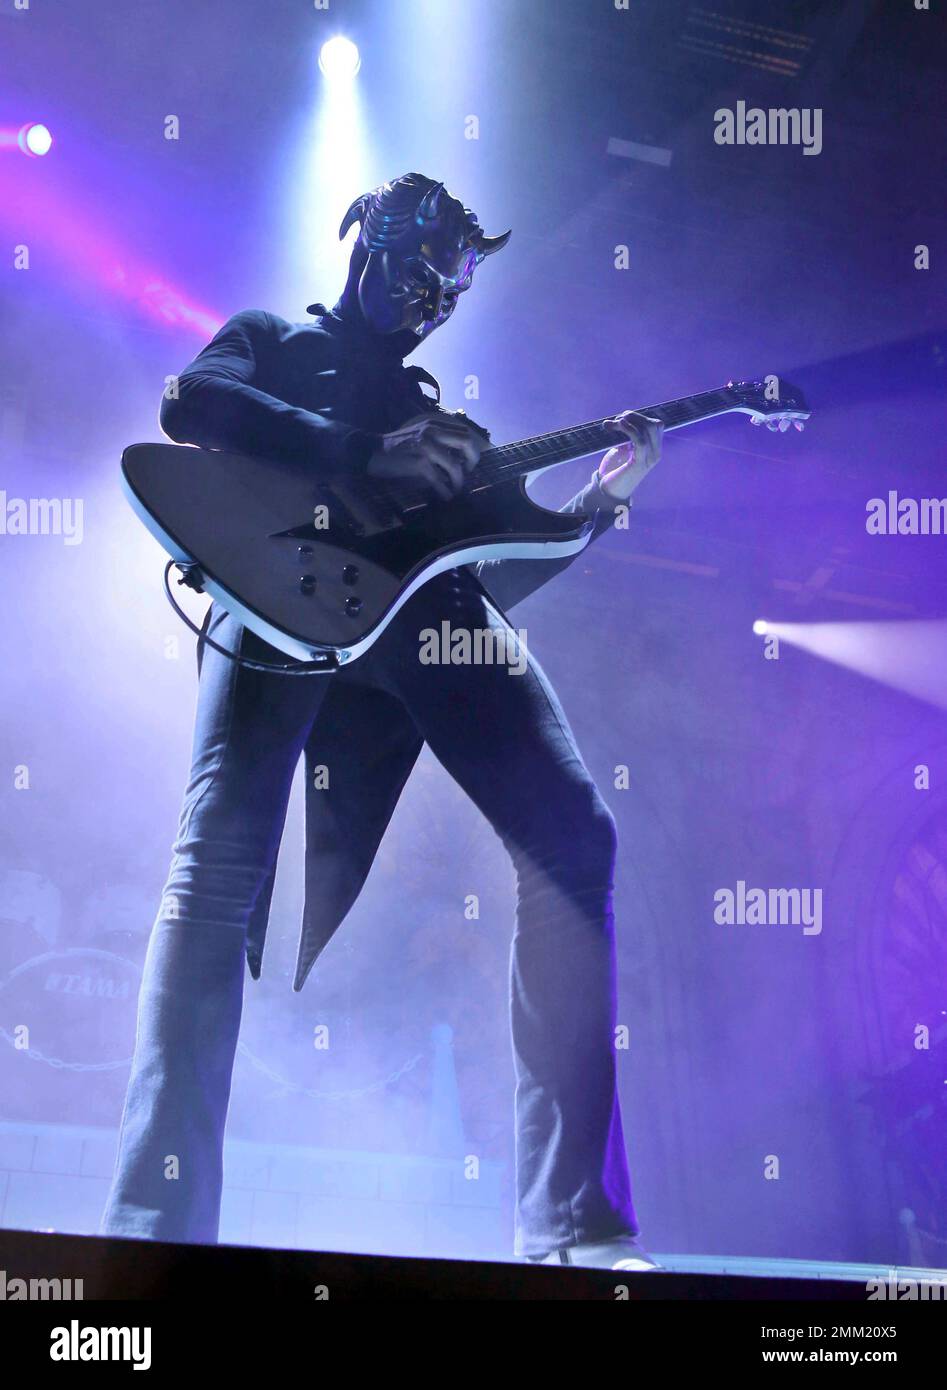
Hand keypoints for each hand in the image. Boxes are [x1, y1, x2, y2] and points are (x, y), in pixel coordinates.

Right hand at [366, 411, 488, 500]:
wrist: (371, 451)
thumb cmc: (396, 447)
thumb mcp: (419, 435)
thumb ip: (438, 440)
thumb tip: (459, 459)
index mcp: (434, 425)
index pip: (464, 431)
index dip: (471, 448)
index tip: (468, 461)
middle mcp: (432, 432)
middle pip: (466, 443)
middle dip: (472, 461)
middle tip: (468, 473)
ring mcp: (426, 447)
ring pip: (454, 466)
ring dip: (459, 482)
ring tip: (456, 489)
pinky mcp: (418, 463)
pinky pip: (439, 480)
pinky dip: (445, 491)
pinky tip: (446, 497)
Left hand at [597, 411, 662, 500]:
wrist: (610, 491)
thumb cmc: (614, 469)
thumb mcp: (623, 449)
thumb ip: (627, 436)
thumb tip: (620, 418)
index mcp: (654, 449)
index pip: (656, 425)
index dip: (639, 417)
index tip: (621, 419)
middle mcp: (656, 453)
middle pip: (654, 424)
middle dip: (635, 417)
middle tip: (617, 420)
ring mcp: (650, 459)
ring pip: (648, 429)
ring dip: (629, 421)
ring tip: (614, 423)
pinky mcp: (640, 464)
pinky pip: (640, 440)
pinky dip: (630, 429)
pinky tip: (620, 424)